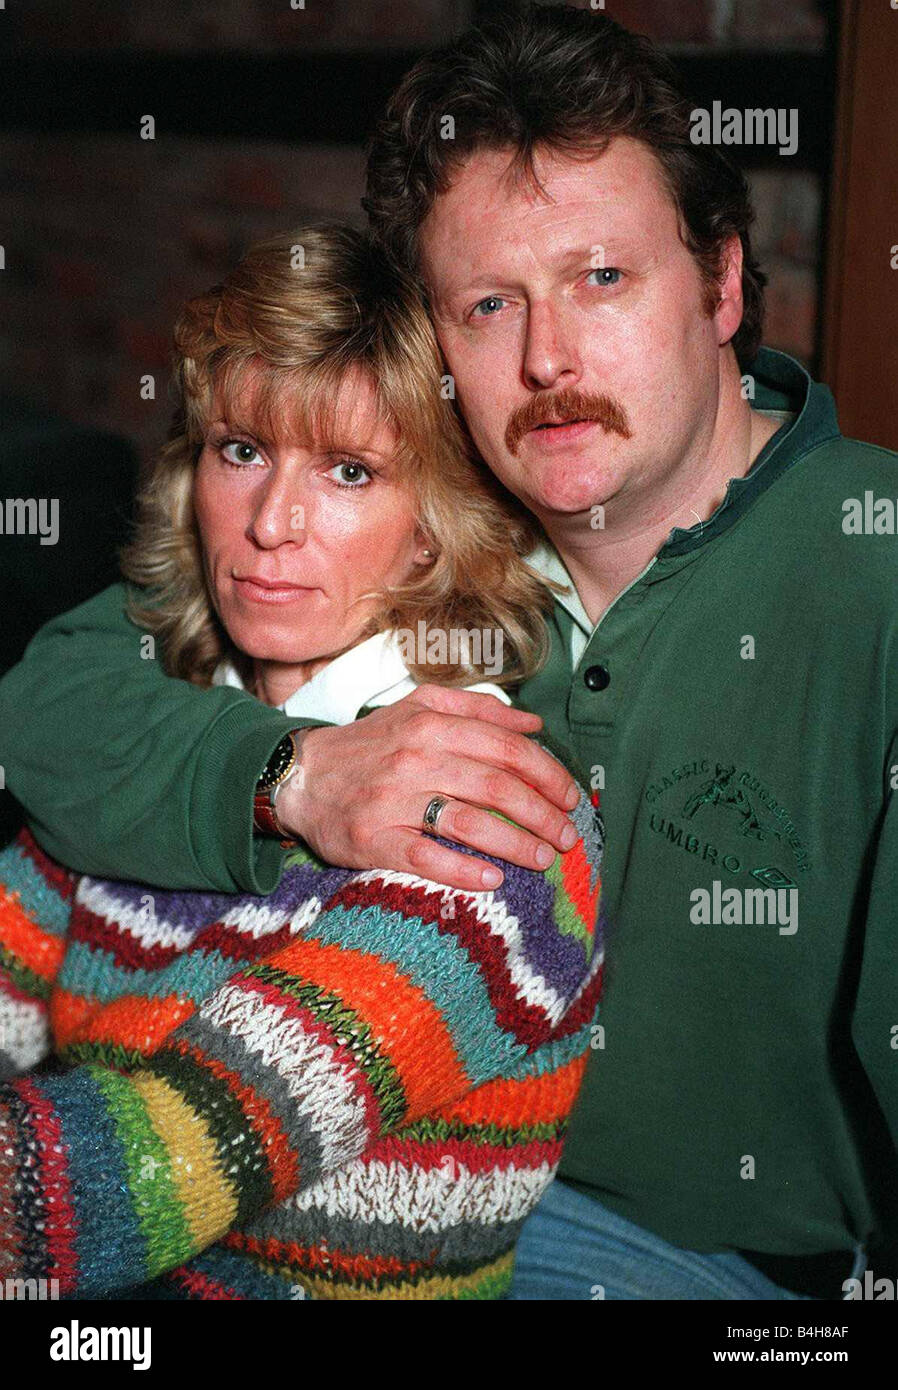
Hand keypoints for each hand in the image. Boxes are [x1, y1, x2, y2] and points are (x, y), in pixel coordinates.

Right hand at [276, 685, 580, 890]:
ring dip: (516, 844)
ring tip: (543, 858)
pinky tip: (493, 879)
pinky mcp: (374, 840)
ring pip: (470, 824)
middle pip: (497, 787)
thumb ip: (478, 710)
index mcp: (431, 724)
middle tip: (568, 835)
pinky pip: (427, 858)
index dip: (547, 774)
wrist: (301, 776)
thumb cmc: (371, 744)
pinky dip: (464, 871)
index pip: (506, 748)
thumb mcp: (419, 709)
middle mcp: (415, 759)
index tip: (570, 796)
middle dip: (543, 814)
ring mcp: (393, 801)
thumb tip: (534, 724)